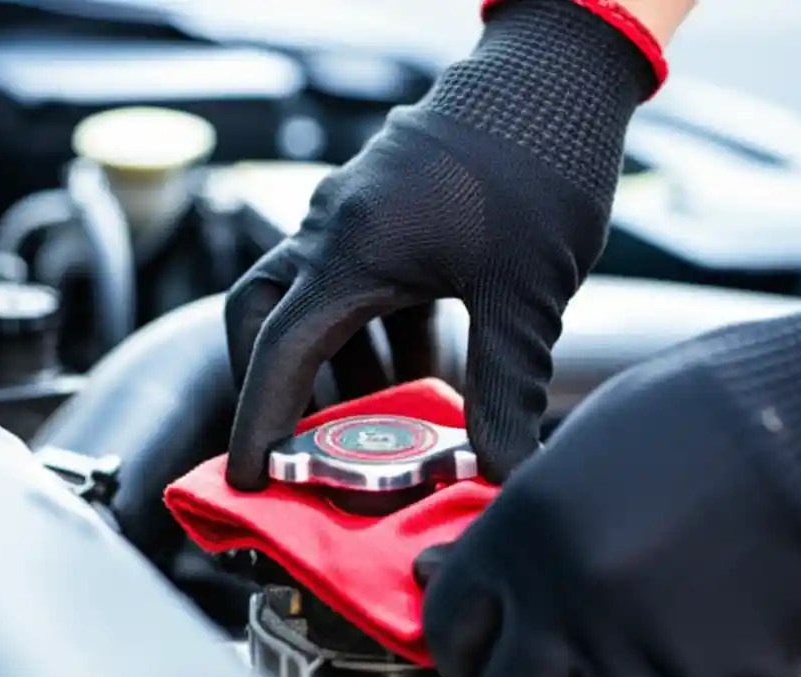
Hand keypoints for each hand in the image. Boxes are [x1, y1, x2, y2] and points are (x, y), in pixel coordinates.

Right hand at [224, 0, 661, 488]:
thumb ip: (504, 386)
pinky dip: (376, 329)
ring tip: (380, 421)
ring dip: (338, 361)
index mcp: (350, 250)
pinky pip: (359, 277)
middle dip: (269, 383)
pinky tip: (426, 363)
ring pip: (314, 298)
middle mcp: (336, 228)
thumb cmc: (537, 166)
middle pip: (262, 314)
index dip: (257, 424)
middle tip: (296, 445)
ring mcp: (359, 211)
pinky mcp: (389, 205)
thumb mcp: (524, 294)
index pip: (279, 353)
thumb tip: (502, 472)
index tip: (243, 480)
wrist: (556, 72)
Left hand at [418, 263, 800, 676]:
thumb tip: (491, 557)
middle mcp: (568, 596)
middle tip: (553, 674)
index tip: (478, 650)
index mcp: (526, 527)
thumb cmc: (719, 403)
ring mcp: (641, 649)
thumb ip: (533, 509)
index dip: (462, 644)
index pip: (451, 625)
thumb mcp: (591, 436)